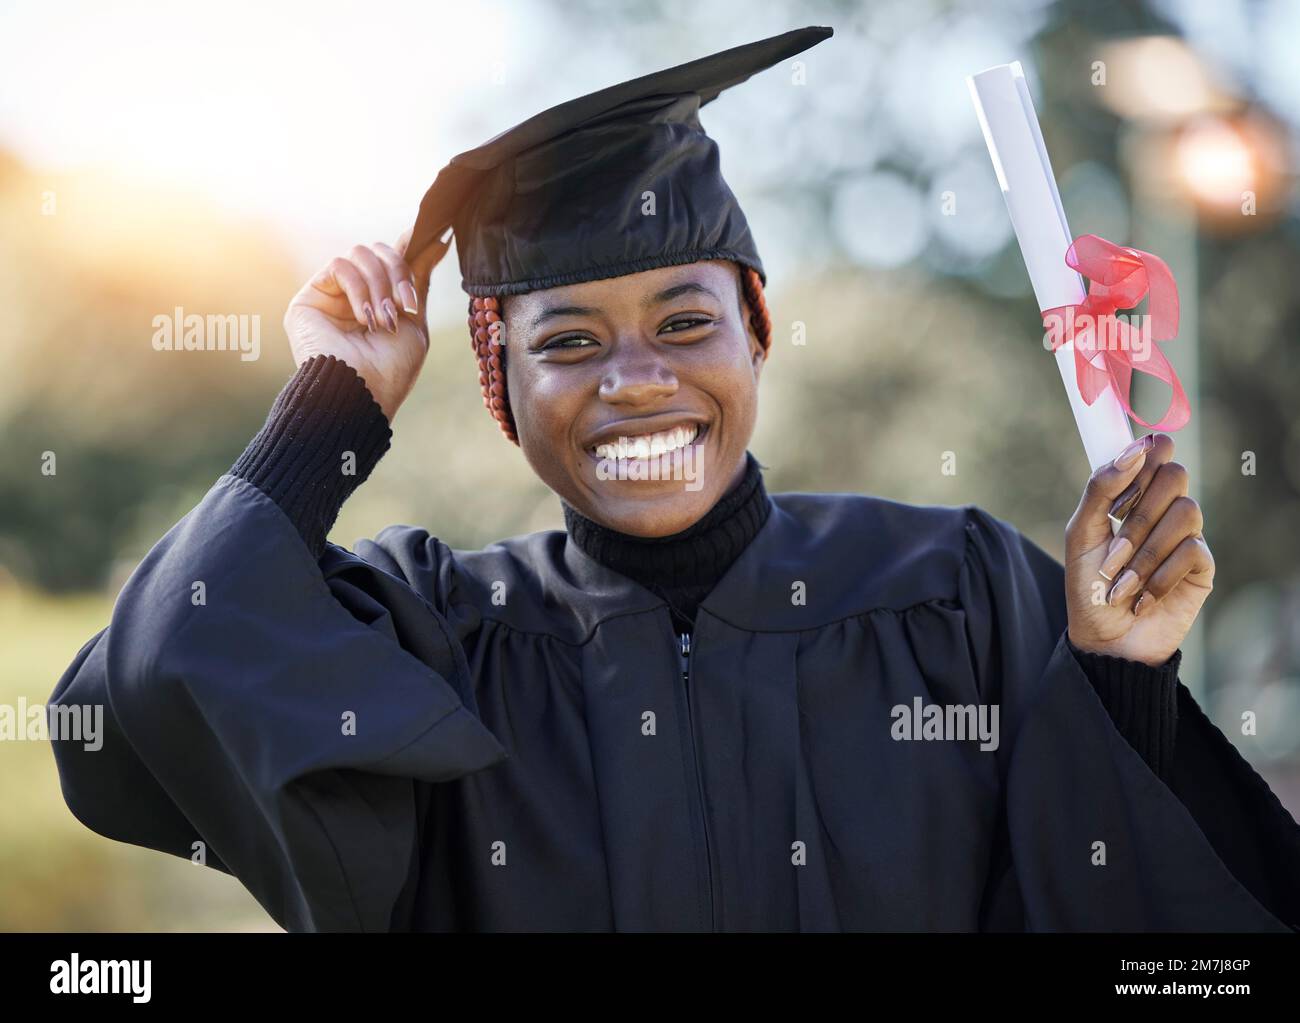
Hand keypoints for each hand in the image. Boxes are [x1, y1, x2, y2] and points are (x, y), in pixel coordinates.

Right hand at [283, 229, 450, 420]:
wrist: (362, 394)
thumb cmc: (391, 369)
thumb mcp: (415, 321)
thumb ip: (417, 279)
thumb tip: (436, 240)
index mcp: (379, 302)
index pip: (391, 262)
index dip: (408, 251)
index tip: (432, 237)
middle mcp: (354, 296)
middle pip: (378, 252)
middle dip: (398, 273)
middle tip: (406, 306)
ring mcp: (331, 296)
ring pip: (361, 255)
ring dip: (380, 286)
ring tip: (384, 321)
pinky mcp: (310, 297)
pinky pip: (340, 266)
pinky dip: (359, 288)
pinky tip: (364, 317)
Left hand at [1064, 433, 1214, 666]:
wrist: (1105, 639)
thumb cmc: (1088, 586)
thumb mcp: (1081, 534)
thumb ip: (1101, 489)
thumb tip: (1134, 450)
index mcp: (1134, 494)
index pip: (1157, 450)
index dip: (1143, 459)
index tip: (1117, 497)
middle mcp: (1164, 509)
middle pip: (1175, 476)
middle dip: (1138, 516)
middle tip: (1113, 549)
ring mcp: (1186, 535)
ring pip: (1186, 512)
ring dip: (1144, 553)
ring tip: (1120, 584)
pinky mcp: (1202, 566)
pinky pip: (1192, 550)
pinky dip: (1159, 577)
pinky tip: (1140, 599)